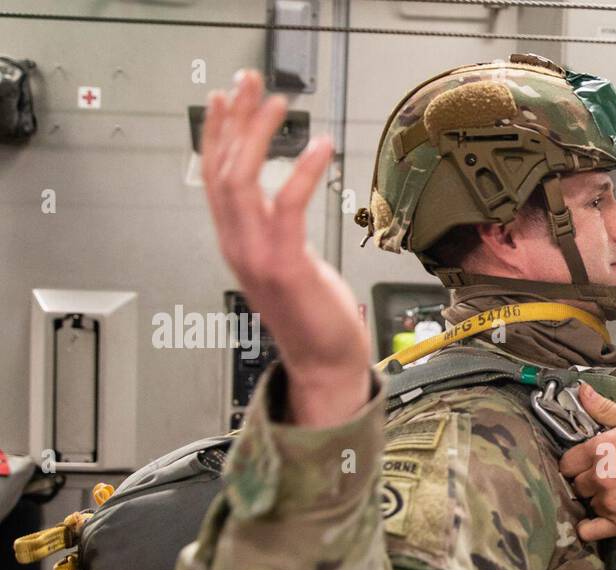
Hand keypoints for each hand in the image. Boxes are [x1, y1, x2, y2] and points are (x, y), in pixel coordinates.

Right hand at [202, 68, 371, 425]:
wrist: (325, 366)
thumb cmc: (316, 320)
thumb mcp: (290, 267)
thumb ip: (278, 235)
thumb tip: (284, 205)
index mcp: (237, 244)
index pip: (216, 177)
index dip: (219, 134)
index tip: (228, 99)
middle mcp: (238, 246)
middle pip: (222, 169)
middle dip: (234, 120)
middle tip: (249, 82)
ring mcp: (257, 257)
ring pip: (243, 180)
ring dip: (259, 136)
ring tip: (280, 104)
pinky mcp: (285, 267)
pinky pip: (286, 207)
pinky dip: (303, 172)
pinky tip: (321, 147)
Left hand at [558, 384, 615, 541]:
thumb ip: (606, 408)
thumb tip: (583, 392)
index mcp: (600, 449)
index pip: (567, 462)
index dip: (576, 464)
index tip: (585, 465)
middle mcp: (600, 476)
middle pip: (577, 484)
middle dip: (588, 482)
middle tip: (606, 479)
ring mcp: (609, 501)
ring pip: (587, 504)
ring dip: (597, 501)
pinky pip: (589, 531)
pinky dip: (589, 528)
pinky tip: (599, 521)